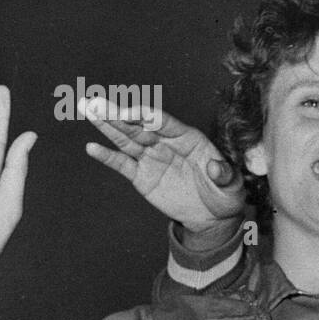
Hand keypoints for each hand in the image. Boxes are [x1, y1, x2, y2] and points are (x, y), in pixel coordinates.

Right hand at [83, 99, 244, 231]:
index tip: (129, 112)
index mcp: (188, 138)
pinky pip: (122, 164)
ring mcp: (152, 158)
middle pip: (138, 126)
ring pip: (126, 139)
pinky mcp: (141, 176)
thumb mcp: (231, 186)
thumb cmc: (224, 194)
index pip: (163, 122)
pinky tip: (91, 147)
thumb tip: (216, 168)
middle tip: (94, 103)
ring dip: (106, 125)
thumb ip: (224, 174)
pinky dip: (107, 156)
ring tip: (87, 110)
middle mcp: (166, 143)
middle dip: (116, 114)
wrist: (212, 216)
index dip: (146, 115)